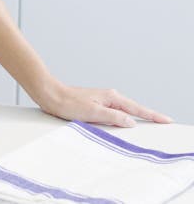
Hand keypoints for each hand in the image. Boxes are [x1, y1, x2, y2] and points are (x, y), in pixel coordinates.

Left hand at [37, 82, 172, 127]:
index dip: (152, 115)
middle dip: (148, 114)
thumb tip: (130, 121)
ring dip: (135, 115)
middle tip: (162, 121)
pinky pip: (114, 111)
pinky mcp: (95, 104)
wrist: (50, 95)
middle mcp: (108, 96)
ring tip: (149, 120)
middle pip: (133, 108)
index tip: (165, 120)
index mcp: (111, 97)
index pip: (136, 108)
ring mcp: (102, 100)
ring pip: (124, 109)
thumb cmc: (68, 103)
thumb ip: (113, 117)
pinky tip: (124, 120)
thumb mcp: (93, 112)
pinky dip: (123, 116)